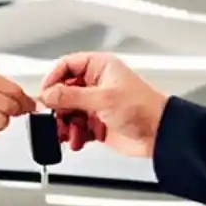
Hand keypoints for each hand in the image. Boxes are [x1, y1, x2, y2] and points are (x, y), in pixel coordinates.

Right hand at [38, 53, 168, 157]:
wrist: (160, 135)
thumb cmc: (143, 108)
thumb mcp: (103, 98)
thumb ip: (71, 96)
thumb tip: (48, 94)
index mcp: (99, 67)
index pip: (67, 66)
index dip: (53, 79)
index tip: (45, 94)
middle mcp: (96, 84)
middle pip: (63, 91)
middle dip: (57, 106)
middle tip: (53, 117)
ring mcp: (96, 104)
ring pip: (68, 111)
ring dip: (64, 123)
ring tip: (66, 132)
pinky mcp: (97, 123)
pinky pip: (76, 127)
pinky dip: (73, 135)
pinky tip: (76, 139)